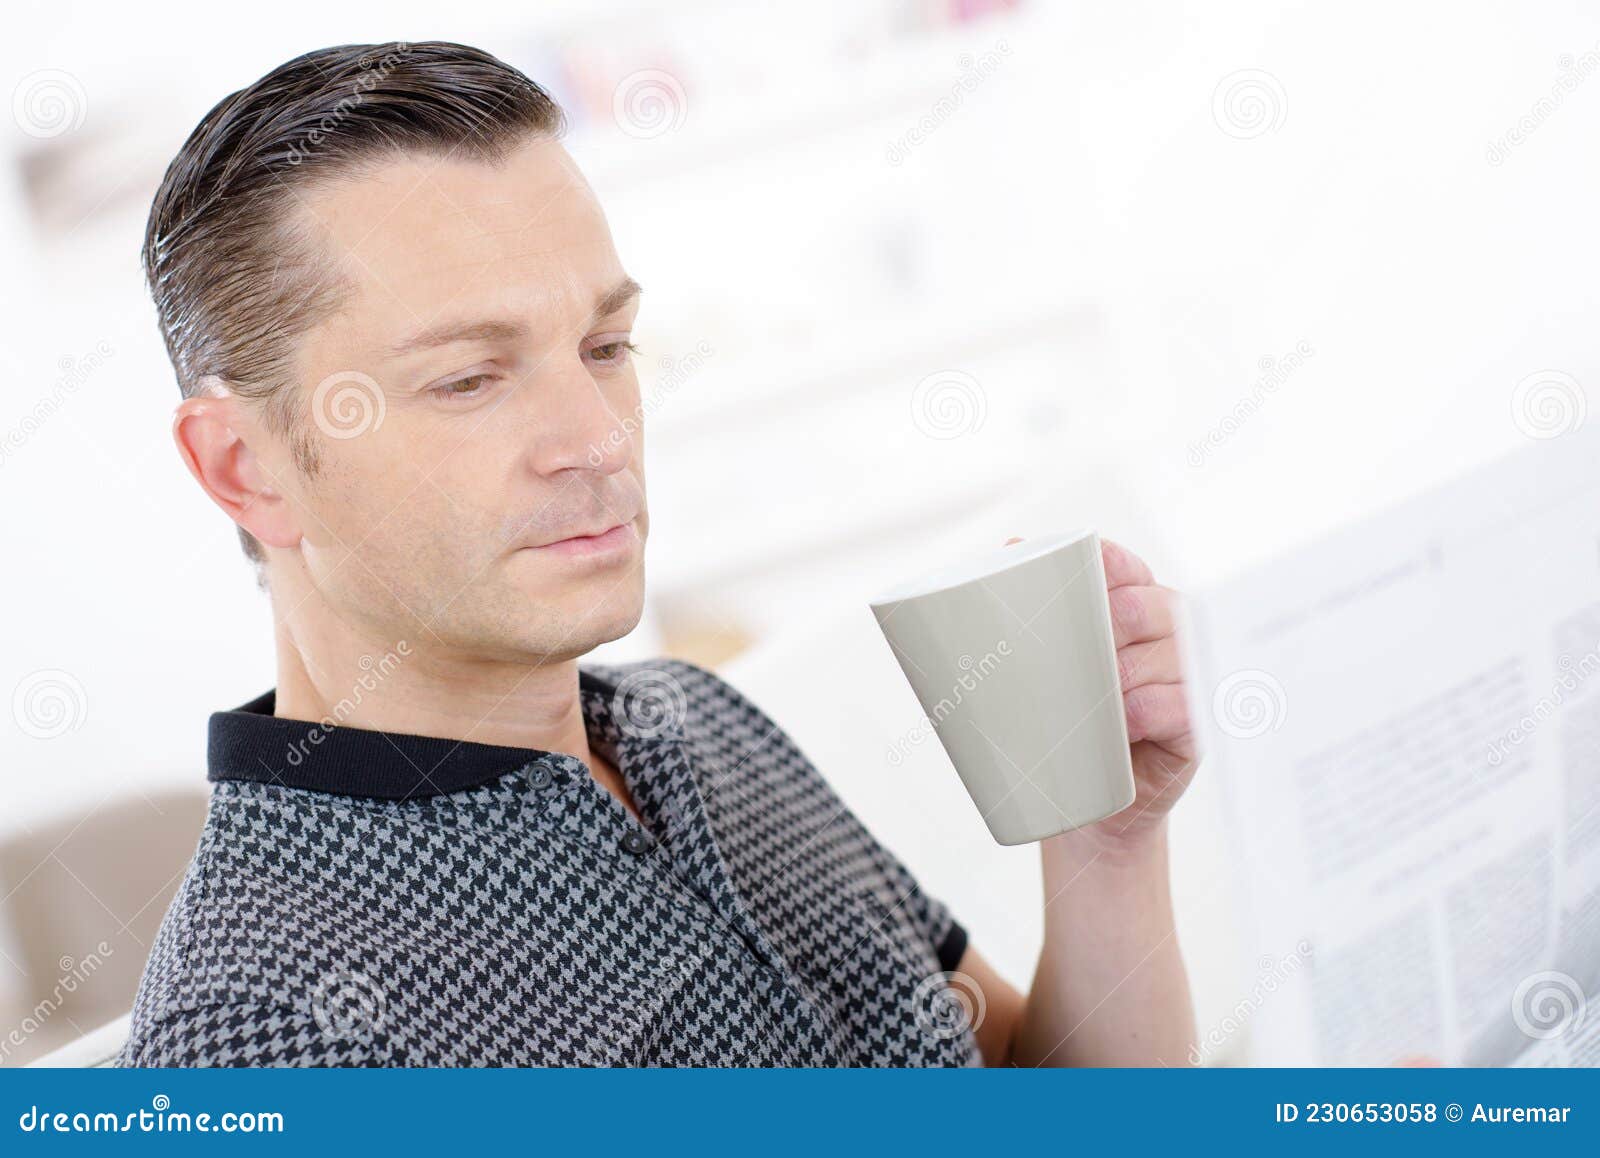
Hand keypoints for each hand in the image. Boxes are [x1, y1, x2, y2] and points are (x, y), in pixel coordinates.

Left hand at [1005, 536, 1198, 856]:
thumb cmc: (1060, 730)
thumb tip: (1011, 547)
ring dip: (1126, 673)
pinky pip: (1183, 704)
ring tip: (1096, 698)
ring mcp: (1187, 680)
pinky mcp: (1198, 726)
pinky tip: (1124, 724)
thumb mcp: (1039, 671)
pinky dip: (1148, 711)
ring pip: (1168, 654)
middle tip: (1078, 653)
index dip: (1111, 565)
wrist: (1082, 809)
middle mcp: (1165, 636)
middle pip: (1150, 606)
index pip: (1128, 570)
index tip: (1087, 570)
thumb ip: (1030, 611)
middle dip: (1116, 622)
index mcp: (1129, 611)